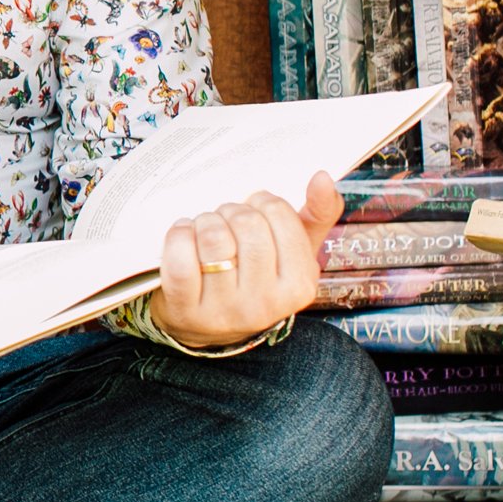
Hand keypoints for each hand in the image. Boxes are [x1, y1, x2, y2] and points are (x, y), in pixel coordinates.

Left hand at [150, 171, 344, 348]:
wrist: (207, 324)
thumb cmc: (255, 275)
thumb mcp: (293, 251)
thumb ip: (318, 214)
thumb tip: (323, 176)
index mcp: (299, 285)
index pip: (278, 214)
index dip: (260, 201)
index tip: (253, 210)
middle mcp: (265, 303)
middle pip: (246, 224)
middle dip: (231, 210)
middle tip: (226, 221)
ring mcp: (223, 309)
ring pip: (213, 237)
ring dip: (204, 221)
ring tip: (205, 231)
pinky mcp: (185, 308)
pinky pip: (180, 256)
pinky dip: (179, 235)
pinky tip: (185, 237)